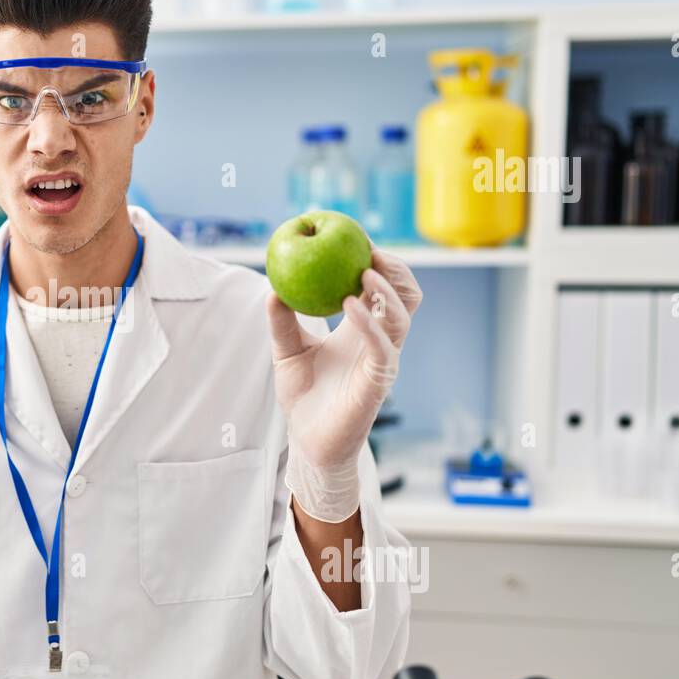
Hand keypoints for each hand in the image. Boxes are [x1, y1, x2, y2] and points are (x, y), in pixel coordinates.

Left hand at [267, 246, 421, 521]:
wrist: (308, 440)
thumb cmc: (303, 395)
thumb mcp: (287, 350)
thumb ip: (281, 320)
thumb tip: (272, 286)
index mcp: (362, 328)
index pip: (383, 287)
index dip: (377, 262)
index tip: (356, 238)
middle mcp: (379, 341)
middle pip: (406, 296)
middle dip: (395, 269)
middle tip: (368, 249)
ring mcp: (383, 360)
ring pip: (402, 316)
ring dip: (386, 290)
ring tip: (363, 272)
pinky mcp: (379, 381)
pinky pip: (384, 346)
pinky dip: (370, 322)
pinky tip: (350, 305)